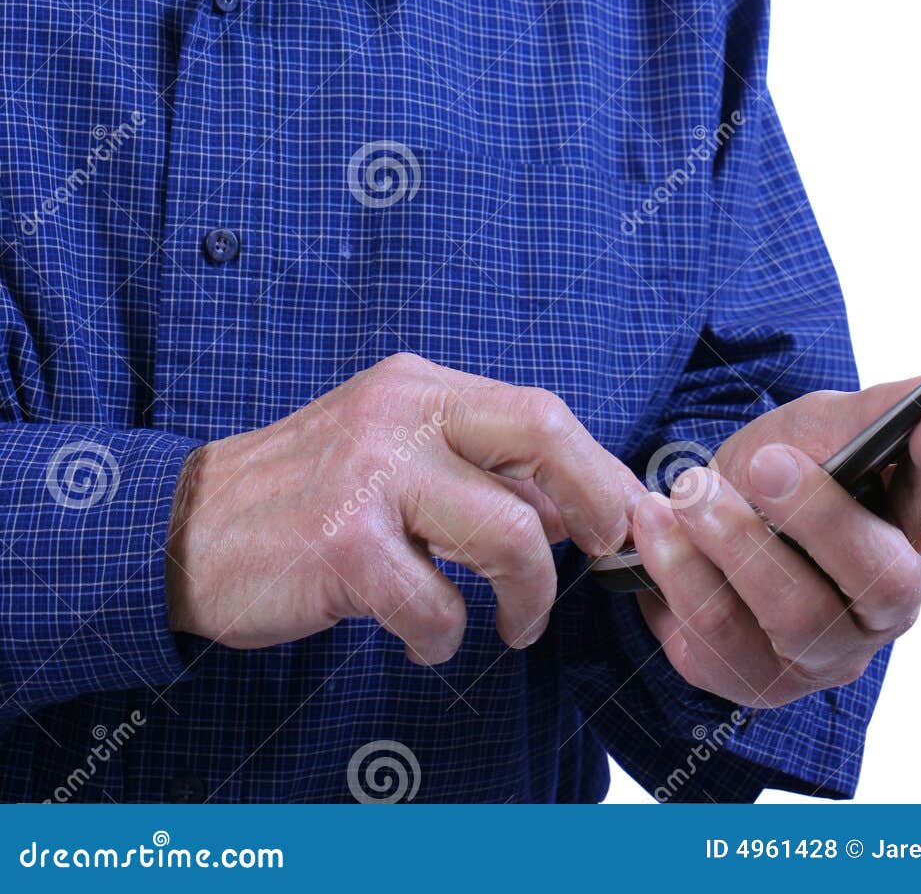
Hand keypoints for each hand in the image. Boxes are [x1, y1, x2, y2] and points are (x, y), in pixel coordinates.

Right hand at [166, 352, 642, 661]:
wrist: (187, 528)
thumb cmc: (303, 497)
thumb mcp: (390, 454)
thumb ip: (476, 471)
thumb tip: (571, 507)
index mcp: (419, 388)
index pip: (541, 409)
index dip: (600, 468)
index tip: (624, 519)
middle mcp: (400, 415)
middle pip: (542, 434)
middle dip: (596, 504)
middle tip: (597, 555)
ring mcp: (369, 474)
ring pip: (508, 534)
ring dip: (527, 598)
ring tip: (511, 624)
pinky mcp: (342, 543)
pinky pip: (437, 607)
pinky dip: (443, 640)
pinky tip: (423, 640)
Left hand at [630, 378, 920, 708]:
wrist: (695, 518)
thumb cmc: (773, 471)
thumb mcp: (817, 429)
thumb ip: (874, 416)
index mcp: (912, 532)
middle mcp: (884, 607)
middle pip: (881, 578)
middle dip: (820, 515)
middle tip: (765, 462)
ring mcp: (823, 653)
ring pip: (793, 613)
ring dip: (734, 542)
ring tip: (687, 489)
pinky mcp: (753, 679)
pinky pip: (718, 637)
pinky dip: (678, 572)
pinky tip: (654, 525)